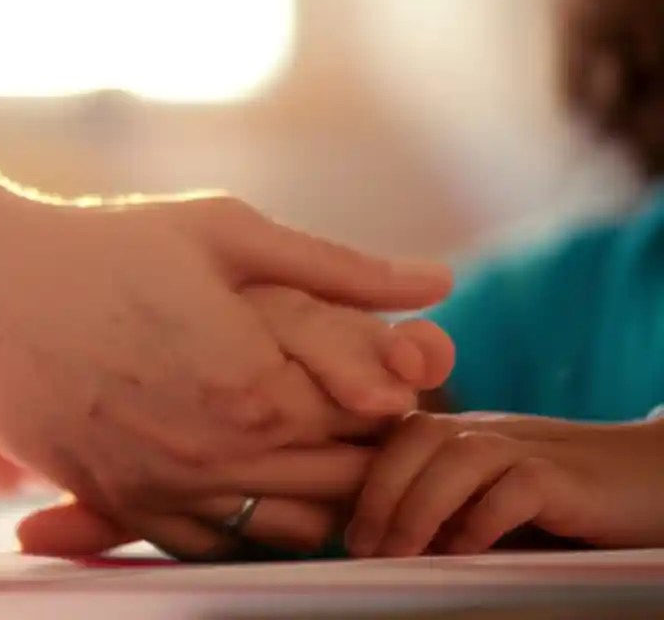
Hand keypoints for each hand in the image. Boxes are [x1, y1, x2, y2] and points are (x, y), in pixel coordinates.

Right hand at [0, 195, 450, 551]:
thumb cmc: (100, 243)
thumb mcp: (223, 232)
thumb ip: (338, 268)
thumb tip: (440, 284)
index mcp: (257, 385)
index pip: (374, 419)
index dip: (391, 391)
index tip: (386, 367)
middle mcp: (218, 456)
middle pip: (343, 483)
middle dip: (364, 448)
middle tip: (350, 405)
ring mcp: (165, 490)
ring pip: (289, 527)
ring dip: (315, 491)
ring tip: (301, 438)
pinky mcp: (119, 503)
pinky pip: (213, 544)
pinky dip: (246, 520)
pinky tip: (241, 472)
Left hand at [348, 412, 663, 556]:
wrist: (655, 481)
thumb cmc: (569, 503)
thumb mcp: (497, 503)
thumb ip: (451, 512)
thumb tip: (386, 548)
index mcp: (468, 433)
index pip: (400, 436)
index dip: (366, 479)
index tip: (350, 535)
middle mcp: (492, 430)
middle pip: (418, 437)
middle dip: (381, 492)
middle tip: (365, 548)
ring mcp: (530, 448)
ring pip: (459, 456)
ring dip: (421, 506)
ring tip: (403, 553)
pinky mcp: (566, 477)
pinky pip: (518, 487)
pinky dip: (485, 518)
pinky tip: (468, 550)